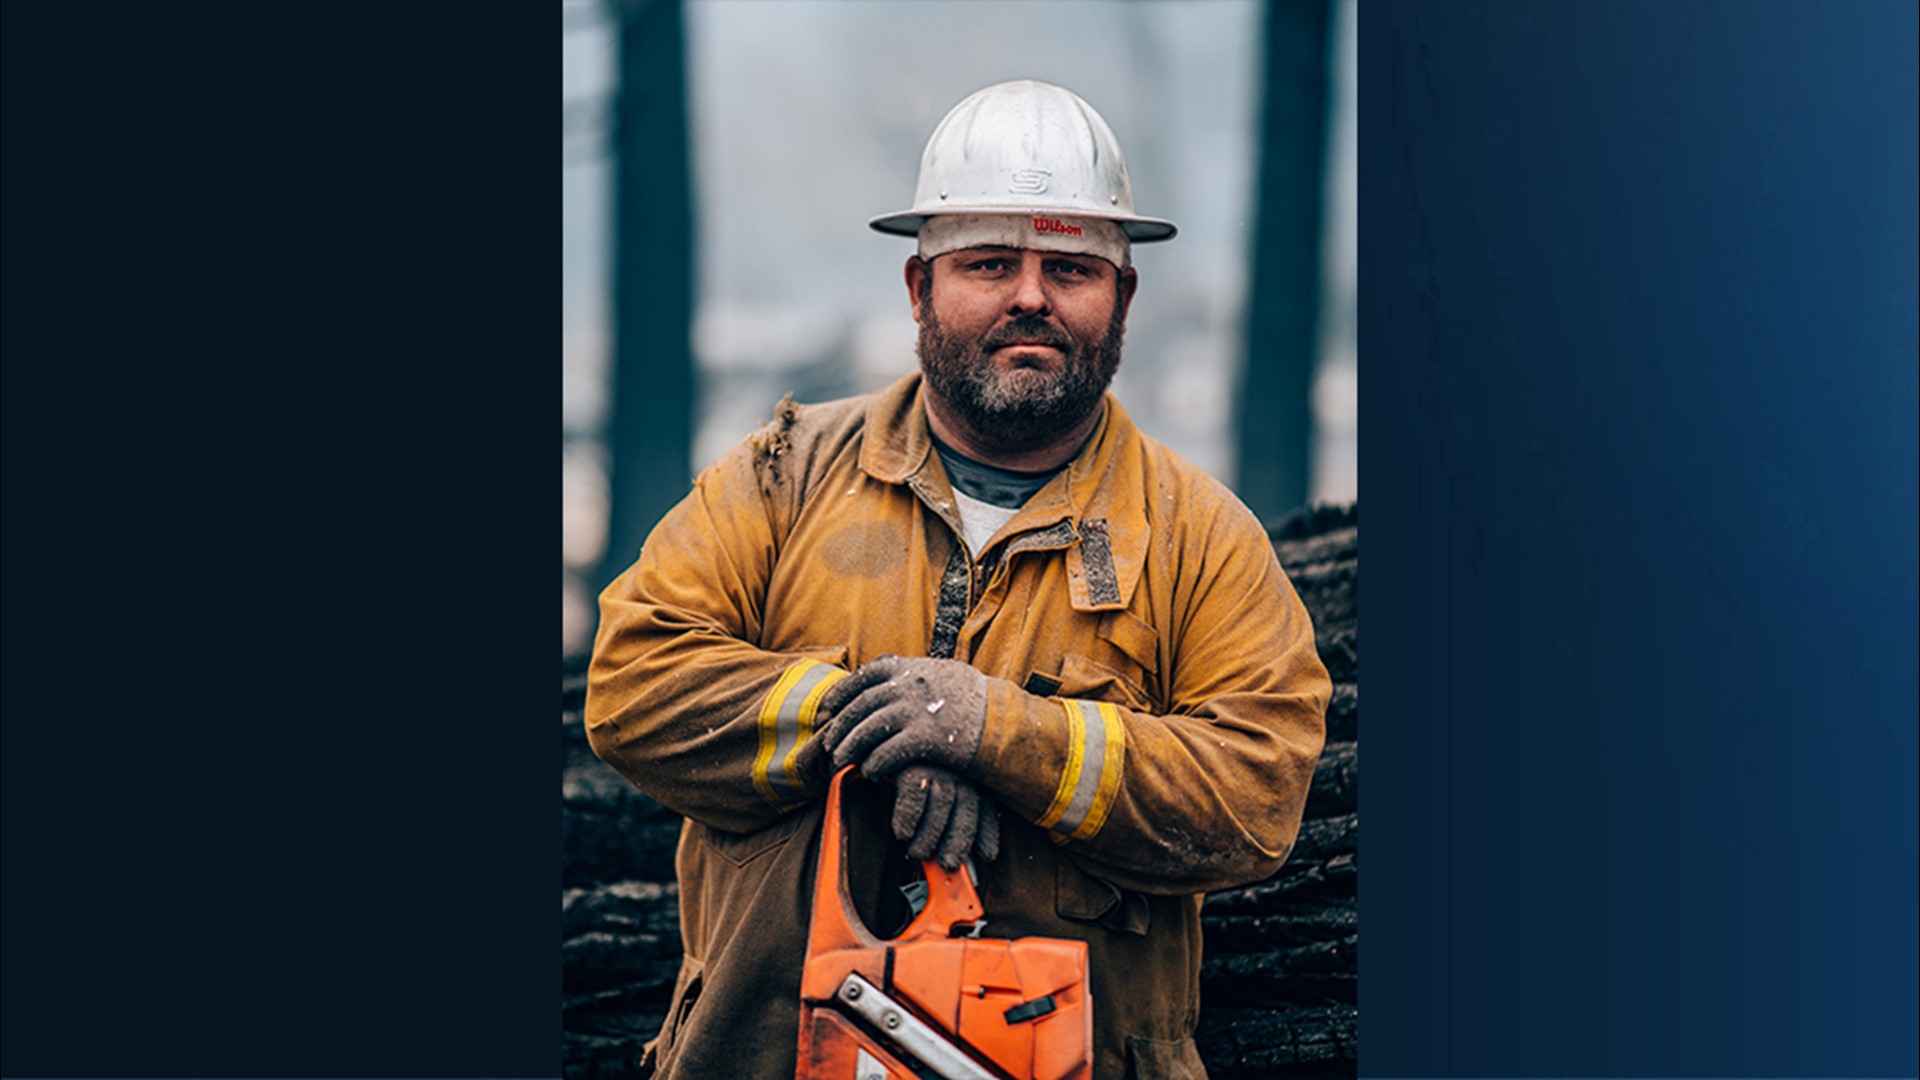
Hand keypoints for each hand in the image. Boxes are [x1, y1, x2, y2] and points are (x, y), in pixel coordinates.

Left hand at [816, 655, 987, 778]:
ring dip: (851, 746)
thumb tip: (884, 666)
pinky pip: (889, 752)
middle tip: (828, 742)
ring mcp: (917, 711)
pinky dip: (874, 763)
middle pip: (861, 705)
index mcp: (912, 667)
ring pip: (869, 729)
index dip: (842, 691)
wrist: (1003, 720)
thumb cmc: (974, 699)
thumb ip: (912, 671)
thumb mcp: (943, 672)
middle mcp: (910, 685)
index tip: (828, 706)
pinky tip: (868, 772)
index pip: (865, 675)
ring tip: (841, 760)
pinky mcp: (926, 738)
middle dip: (841, 724)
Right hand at [891, 764, 1000, 868]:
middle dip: (959, 841)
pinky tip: (902, 834)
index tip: (988, 855)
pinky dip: (907, 819)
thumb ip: (950, 814)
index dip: (987, 833)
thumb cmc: (913, 769)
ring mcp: (936, 765)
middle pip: (966, 809)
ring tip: (918, 853)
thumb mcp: (938, 787)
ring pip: (941, 804)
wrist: (883, 740)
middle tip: (948, 864)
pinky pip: (914, 795)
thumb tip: (952, 857)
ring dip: (929, 836)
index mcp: (969, 776)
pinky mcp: (910, 763)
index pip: (985, 806)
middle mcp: (957, 769)